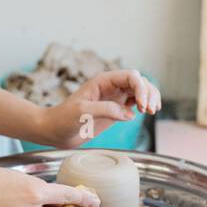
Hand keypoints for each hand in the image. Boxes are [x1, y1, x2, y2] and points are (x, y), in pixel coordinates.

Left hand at [34, 68, 160, 149]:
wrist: (54, 130)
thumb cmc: (63, 119)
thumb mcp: (82, 113)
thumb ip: (105, 110)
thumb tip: (129, 113)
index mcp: (102, 81)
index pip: (130, 76)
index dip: (141, 88)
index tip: (143, 105)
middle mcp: (110, 86)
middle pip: (139, 81)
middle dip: (149, 93)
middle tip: (150, 110)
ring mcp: (114, 97)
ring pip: (140, 91)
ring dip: (150, 98)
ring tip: (152, 111)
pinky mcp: (115, 109)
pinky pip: (135, 102)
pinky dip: (145, 105)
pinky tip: (147, 112)